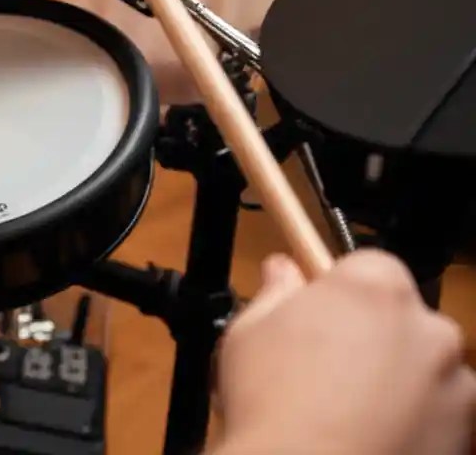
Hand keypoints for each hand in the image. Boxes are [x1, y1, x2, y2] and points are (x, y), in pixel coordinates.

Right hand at [215, 250, 475, 454]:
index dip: (340, 291)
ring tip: (345, 412)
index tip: (317, 312)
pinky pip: (439, 414)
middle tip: (323, 367)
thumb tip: (283, 272)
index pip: (370, 266)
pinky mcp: (467, 432)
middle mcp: (429, 327)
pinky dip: (415, 422)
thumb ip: (275, 292)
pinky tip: (369, 436)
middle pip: (402, 317)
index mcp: (377, 288)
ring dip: (397, 381)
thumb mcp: (248, 333)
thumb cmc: (273, 406)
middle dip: (371, 336)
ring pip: (424, 368)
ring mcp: (455, 383)